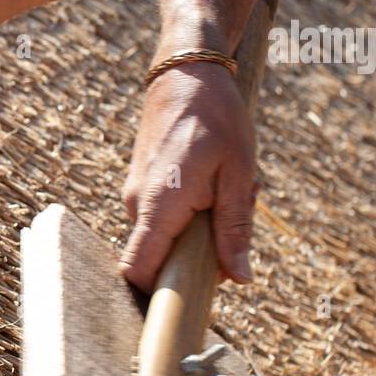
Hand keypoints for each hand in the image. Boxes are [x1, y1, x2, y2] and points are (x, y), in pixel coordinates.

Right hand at [120, 61, 255, 290]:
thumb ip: (235, 230)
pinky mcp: (142, 185)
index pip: (138, 271)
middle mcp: (137, 204)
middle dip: (195, 259)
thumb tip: (240, 279)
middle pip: (155, 260)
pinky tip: (215, 185)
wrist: (186, 72)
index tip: (188, 303)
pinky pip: (162, 218)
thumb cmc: (217, 119)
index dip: (157, 296)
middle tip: (233, 231)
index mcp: (160, 207)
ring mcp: (135, 194)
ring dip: (197, 232)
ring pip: (162, 237)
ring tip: (227, 196)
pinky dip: (190, 214)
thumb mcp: (240, 175)